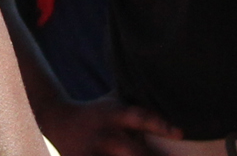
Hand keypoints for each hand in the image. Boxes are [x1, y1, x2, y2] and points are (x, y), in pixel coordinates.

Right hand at [39, 94, 180, 155]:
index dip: (159, 124)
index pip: (139, 117)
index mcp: (114, 114)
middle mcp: (104, 134)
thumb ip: (137, 100)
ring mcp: (92, 151)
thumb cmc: (98, 113)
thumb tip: (169, 87)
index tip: (180, 133)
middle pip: (132, 152)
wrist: (56, 119)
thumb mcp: (114, 102)